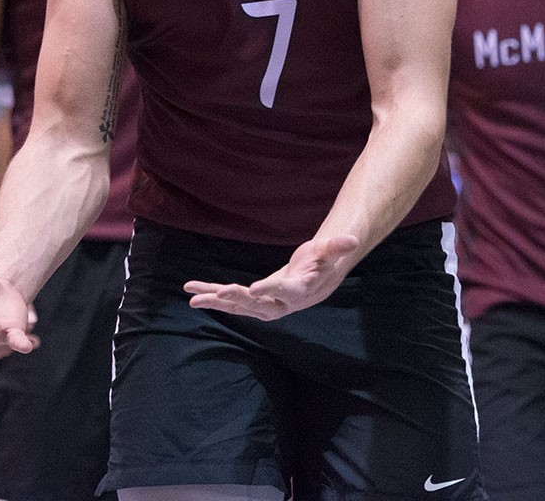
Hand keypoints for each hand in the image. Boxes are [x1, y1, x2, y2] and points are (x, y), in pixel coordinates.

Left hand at [184, 234, 359, 320]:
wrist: (316, 280)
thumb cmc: (322, 262)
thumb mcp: (330, 251)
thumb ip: (339, 246)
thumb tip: (351, 239)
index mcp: (298, 291)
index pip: (283, 292)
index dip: (269, 291)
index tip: (253, 289)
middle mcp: (279, 304)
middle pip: (256, 303)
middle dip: (236, 298)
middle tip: (218, 293)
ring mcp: (264, 304)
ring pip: (238, 305)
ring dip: (216, 301)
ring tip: (194, 299)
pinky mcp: (252, 299)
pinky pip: (229, 298)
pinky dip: (211, 295)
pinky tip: (193, 293)